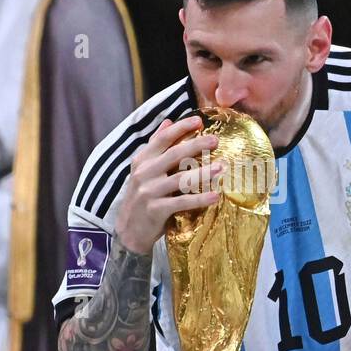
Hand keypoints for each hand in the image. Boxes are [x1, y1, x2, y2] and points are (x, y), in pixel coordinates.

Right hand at [114, 115, 223, 254]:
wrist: (128, 230)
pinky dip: (199, 199)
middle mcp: (144, 173)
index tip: (199, 120)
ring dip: (203, 172)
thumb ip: (155, 146)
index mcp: (142, 160)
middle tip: (215, 140)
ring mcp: (149, 192)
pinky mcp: (156, 210)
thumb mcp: (143, 169)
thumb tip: (168, 121)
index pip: (162, 138)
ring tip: (221, 167)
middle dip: (196, 145)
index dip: (180, 127)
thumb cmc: (141, 197)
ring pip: (180, 179)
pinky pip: (181, 202)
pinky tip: (214, 196)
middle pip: (173, 155)